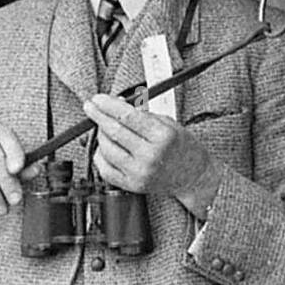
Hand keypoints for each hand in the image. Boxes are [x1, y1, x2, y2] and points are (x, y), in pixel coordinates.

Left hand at [84, 94, 219, 210]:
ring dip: (100, 134)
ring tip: (103, 127)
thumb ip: (143, 114)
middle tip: (91, 107)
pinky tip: (104, 147)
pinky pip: (105, 169)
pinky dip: (100, 155)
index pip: (127, 116)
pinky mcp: (133, 185)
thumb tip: (117, 105)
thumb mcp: (170, 124)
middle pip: (114, 131)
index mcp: (163, 137)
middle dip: (98, 116)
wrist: (194, 176)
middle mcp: (151, 156)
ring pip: (107, 149)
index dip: (108, 105)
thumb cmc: (183, 148)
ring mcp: (140, 172)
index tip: (98, 99)